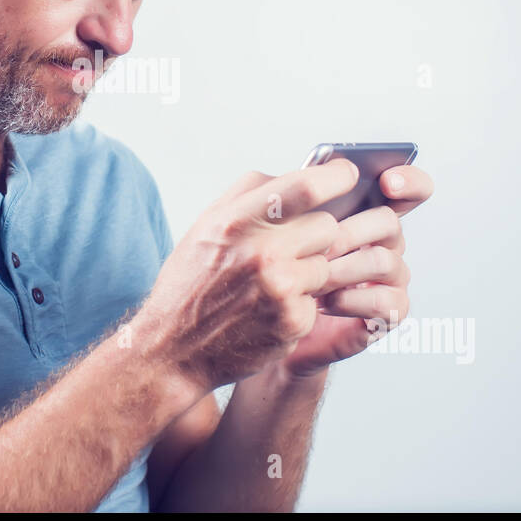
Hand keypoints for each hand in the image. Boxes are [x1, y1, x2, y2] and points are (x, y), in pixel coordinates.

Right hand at [135, 159, 364, 397]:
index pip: (304, 186)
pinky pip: (318, 299)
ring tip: (274, 282)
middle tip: (291, 247)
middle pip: (327, 225)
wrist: (173, 348)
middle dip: (316, 234)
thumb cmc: (191, 283)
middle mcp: (260, 253)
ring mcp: (279, 289)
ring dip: (309, 271)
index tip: (346, 173)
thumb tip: (295, 172)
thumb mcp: (206, 226)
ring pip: (327, 263)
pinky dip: (300, 303)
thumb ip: (248, 194)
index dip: (335, 176)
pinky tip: (270, 309)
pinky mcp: (292, 321)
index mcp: (236, 221)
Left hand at [276, 163, 434, 378]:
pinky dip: (352, 300)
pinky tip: (324, 302)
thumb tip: (307, 173)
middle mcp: (384, 240)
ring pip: (385, 261)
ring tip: (311, 279)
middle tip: (318, 247)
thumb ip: (294, 193)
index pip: (405, 187)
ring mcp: (391, 276)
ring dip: (343, 269)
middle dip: (350, 234)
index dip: (408, 180)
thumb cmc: (278, 267)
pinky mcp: (389, 311)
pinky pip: (387, 300)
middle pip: (389, 222)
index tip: (387, 182)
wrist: (271, 321)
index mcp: (366, 210)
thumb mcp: (278, 223)